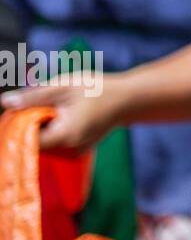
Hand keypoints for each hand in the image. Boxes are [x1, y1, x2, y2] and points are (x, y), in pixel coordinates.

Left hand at [1, 74, 130, 150]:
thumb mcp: (63, 87)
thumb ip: (33, 96)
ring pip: (44, 143)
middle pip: (34, 143)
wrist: (129, 99)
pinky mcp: (77, 150)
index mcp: (64, 136)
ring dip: (39, 127)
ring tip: (50, 106)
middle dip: (27, 125)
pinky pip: (55, 144)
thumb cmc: (98, 89)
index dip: (17, 127)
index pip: (27, 141)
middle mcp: (68, 150)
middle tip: (32, 102)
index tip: (16, 111)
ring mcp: (74, 152)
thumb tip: (5, 102)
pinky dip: (51, 131)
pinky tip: (59, 114)